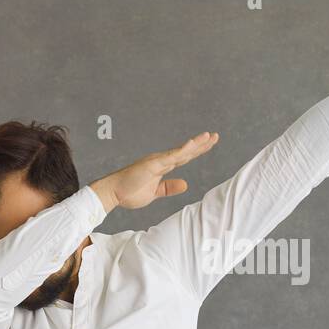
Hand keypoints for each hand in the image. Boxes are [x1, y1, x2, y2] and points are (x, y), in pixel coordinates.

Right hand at [91, 131, 219, 211]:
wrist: (113, 193)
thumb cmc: (130, 192)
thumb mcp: (155, 192)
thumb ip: (169, 187)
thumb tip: (186, 184)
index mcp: (162, 166)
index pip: (184, 157)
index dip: (197, 151)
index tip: (209, 144)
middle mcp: (161, 160)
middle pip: (186, 151)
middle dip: (201, 144)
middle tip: (215, 136)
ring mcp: (157, 161)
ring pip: (181, 151)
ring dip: (195, 144)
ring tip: (209, 136)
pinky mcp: (153, 164)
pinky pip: (171, 157)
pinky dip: (183, 150)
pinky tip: (193, 145)